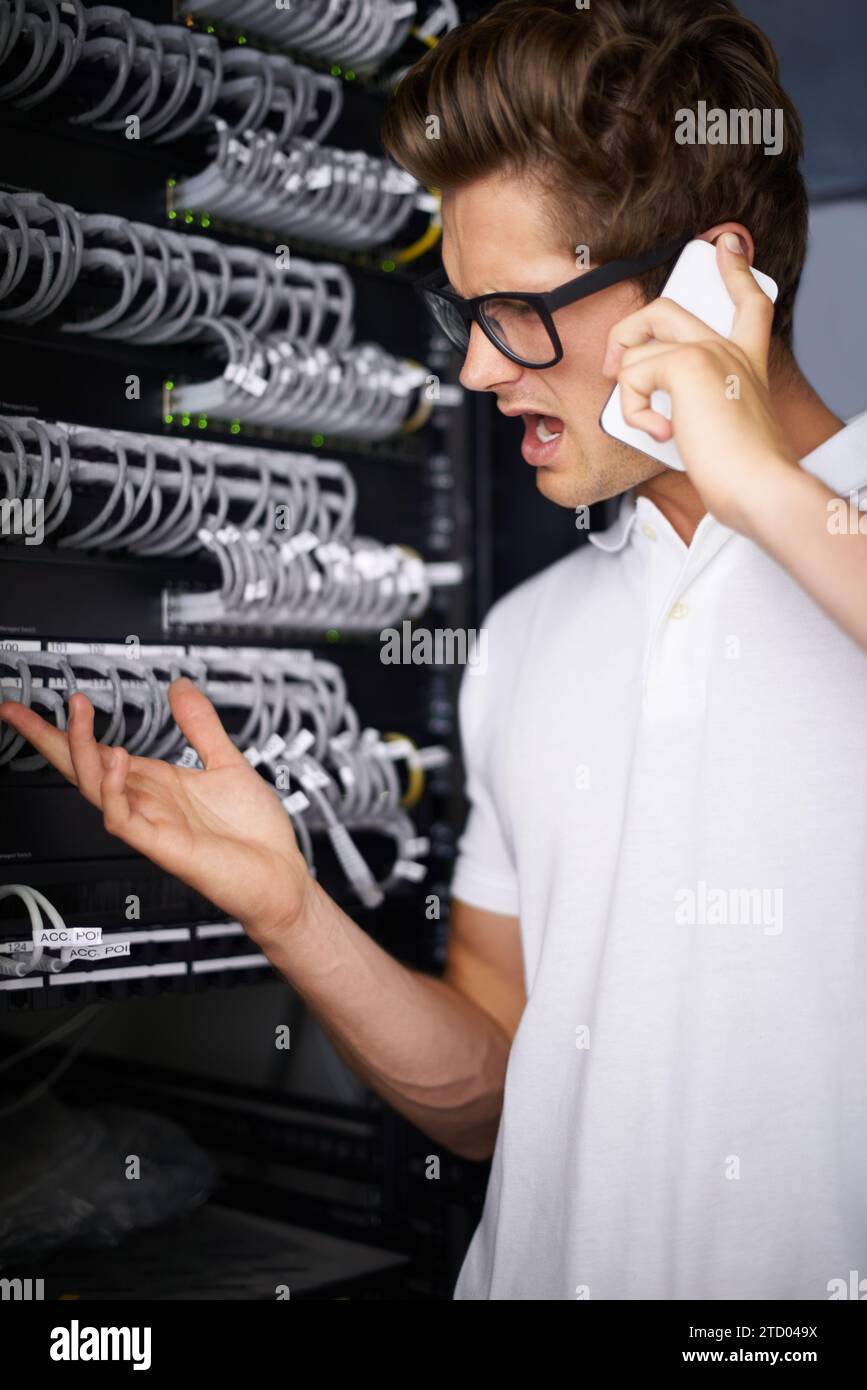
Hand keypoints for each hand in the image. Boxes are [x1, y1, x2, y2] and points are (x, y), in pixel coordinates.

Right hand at [0, 678, 310, 946]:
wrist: (281, 877)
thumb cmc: (255, 833)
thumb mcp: (227, 762)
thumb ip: (200, 725)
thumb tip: (179, 686)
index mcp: (157, 783)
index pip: (100, 752)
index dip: (69, 730)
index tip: (42, 706)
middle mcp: (148, 802)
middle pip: (83, 767)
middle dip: (49, 740)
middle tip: (17, 711)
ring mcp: (151, 824)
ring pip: (96, 788)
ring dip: (81, 751)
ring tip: (78, 715)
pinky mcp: (162, 845)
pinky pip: (122, 818)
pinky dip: (115, 788)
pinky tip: (118, 759)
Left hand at [602, 233, 798, 535]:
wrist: (757, 485)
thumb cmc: (738, 472)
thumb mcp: (714, 430)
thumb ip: (687, 409)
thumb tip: (648, 412)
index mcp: (744, 361)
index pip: (747, 302)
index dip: (735, 271)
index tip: (726, 246)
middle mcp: (729, 349)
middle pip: (665, 308)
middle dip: (626, 332)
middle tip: (615, 370)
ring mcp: (709, 350)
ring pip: (637, 347)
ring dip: (629, 394)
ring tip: (653, 426)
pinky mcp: (688, 363)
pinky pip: (632, 377)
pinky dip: (633, 411)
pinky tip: (660, 432)